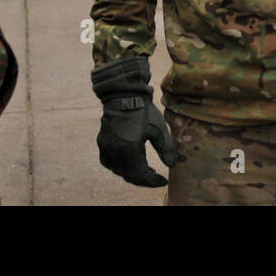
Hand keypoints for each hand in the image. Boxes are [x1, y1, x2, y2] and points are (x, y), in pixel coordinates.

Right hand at [92, 56, 177, 186]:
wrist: (123, 94)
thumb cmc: (144, 110)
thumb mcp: (159, 129)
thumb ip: (166, 149)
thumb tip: (172, 165)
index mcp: (129, 150)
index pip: (140, 175)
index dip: (152, 181)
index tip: (164, 181)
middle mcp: (114, 152)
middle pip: (129, 175)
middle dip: (144, 179)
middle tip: (157, 178)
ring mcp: (106, 148)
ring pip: (119, 170)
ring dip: (133, 173)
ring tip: (147, 170)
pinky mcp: (102, 143)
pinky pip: (110, 162)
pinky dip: (121, 166)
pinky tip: (132, 163)